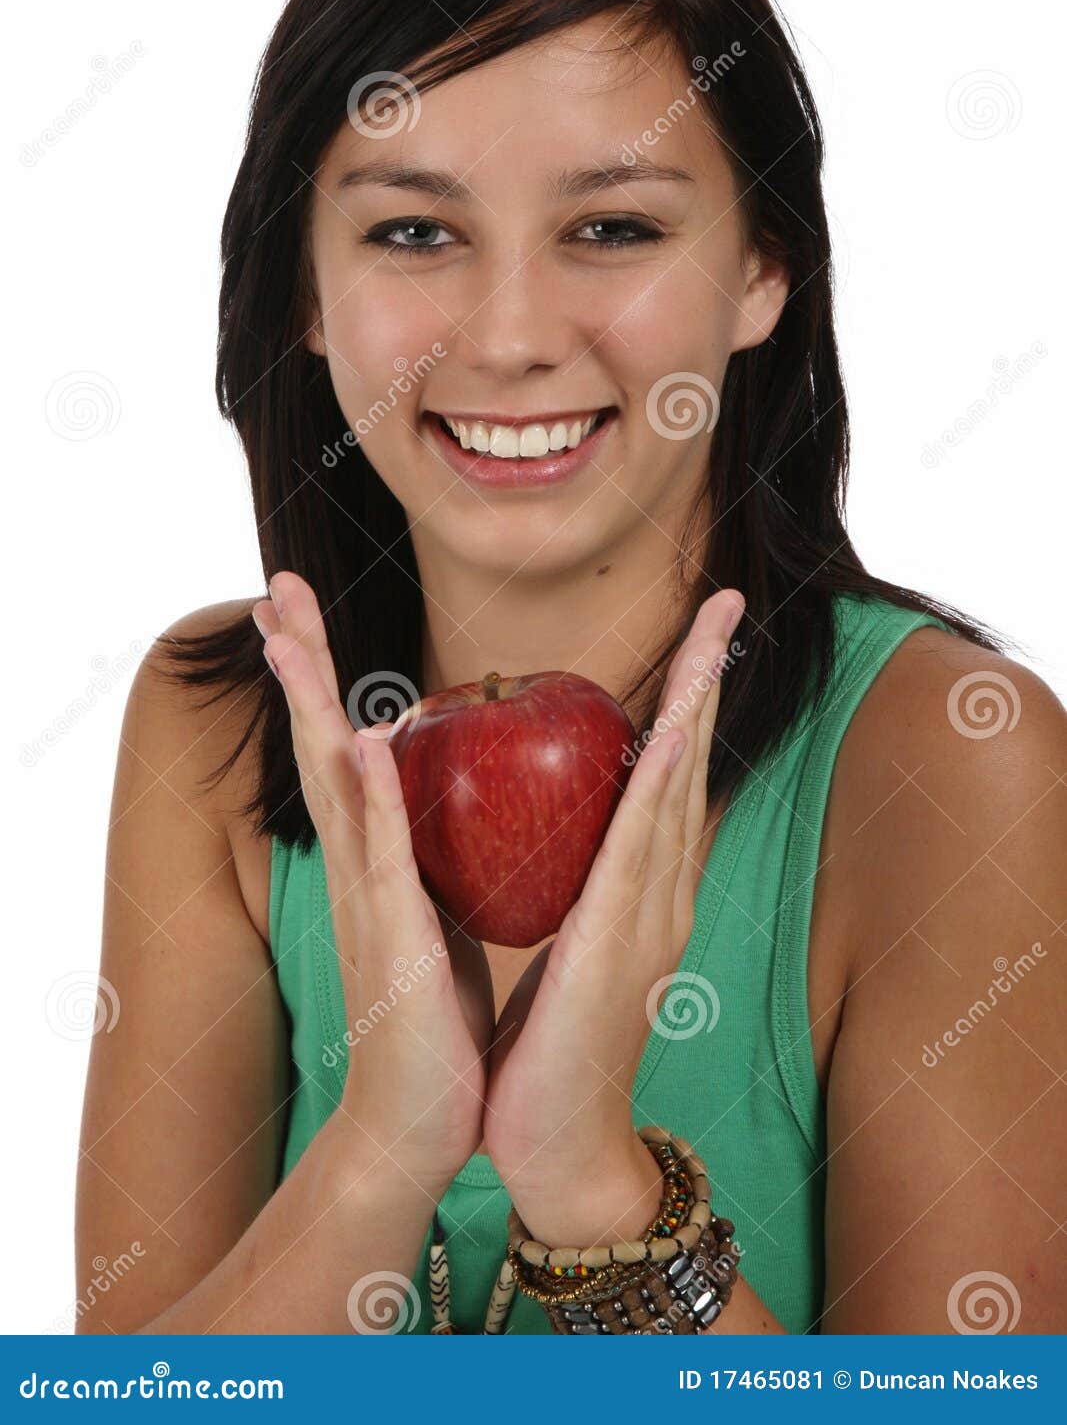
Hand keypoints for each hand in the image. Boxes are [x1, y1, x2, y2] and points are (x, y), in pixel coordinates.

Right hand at [253, 572, 493, 1197]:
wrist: (415, 1119)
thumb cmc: (432, 1016)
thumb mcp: (432, 915)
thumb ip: (423, 854)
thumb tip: (435, 796)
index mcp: (372, 857)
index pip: (342, 744)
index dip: (321, 674)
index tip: (299, 606)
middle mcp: (356, 866)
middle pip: (320, 741)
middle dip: (298, 660)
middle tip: (274, 581)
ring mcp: (365, 900)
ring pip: (335, 783)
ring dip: (312, 704)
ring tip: (287, 633)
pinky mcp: (392, 941)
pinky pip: (382, 856)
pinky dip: (374, 796)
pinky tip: (370, 741)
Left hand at [480, 588, 743, 1246]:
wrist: (558, 1148)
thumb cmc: (549, 1046)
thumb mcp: (566, 947)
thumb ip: (576, 890)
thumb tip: (565, 842)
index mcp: (644, 891)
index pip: (666, 775)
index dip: (683, 699)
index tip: (696, 633)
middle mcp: (663, 894)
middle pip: (689, 764)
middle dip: (707, 678)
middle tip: (725, 600)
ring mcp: (653, 921)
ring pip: (677, 792)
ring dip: (694, 708)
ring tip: (711, 636)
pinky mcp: (622, 949)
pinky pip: (639, 851)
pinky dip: (659, 789)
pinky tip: (667, 737)